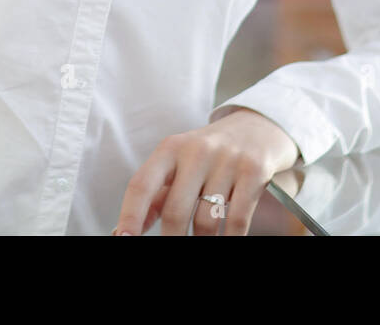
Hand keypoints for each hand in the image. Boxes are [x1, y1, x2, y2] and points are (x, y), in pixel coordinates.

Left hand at [113, 109, 299, 236]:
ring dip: (201, 243)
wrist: (256, 128)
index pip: (142, 184)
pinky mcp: (253, 171)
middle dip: (170, 240)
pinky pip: (238, 220)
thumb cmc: (207, 154)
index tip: (122, 238)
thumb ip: (155, 196)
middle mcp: (195, 151)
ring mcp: (226, 160)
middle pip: (175, 210)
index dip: (130, 214)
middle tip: (168, 251)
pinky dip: (230, 239)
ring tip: (199, 244)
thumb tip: (123, 230)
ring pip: (206, 221)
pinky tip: (225, 242)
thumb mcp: (178, 165)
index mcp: (169, 149)